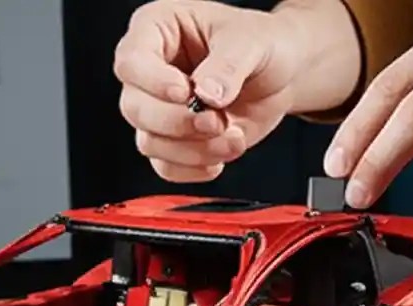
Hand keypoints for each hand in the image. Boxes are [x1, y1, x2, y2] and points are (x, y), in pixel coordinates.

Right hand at [113, 0, 357, 182]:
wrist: (281, 74)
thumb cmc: (261, 43)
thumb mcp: (252, 41)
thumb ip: (228, 64)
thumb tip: (207, 94)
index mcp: (157, 29)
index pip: (131, 61)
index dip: (154, 82)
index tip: (187, 91)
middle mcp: (149, 71)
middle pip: (135, 108)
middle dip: (178, 122)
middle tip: (216, 120)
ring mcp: (157, 109)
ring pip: (150, 142)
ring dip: (193, 150)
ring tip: (232, 136)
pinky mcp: (172, 140)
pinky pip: (166, 166)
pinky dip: (194, 168)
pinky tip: (222, 154)